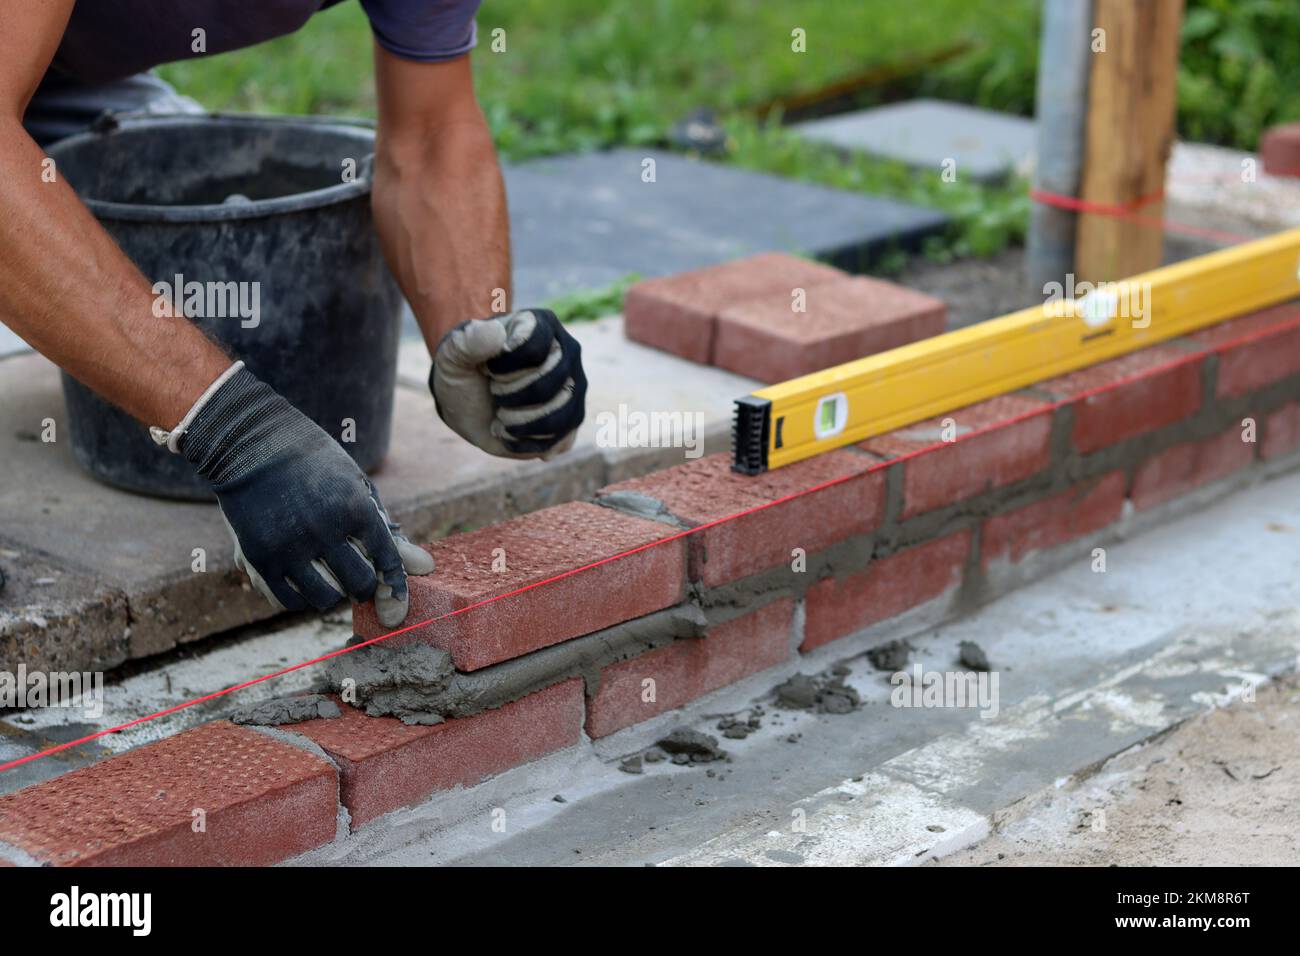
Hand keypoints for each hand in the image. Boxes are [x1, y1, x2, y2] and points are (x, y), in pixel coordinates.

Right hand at [181, 368, 433, 626]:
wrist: (252, 445)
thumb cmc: (316, 464)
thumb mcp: (358, 487)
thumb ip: (388, 530)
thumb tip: (428, 568)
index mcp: (354, 508)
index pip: (388, 561)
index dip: (396, 584)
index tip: (396, 597)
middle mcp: (323, 530)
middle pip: (359, 585)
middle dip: (365, 589)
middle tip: (360, 583)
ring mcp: (289, 546)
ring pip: (325, 599)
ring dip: (335, 597)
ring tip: (332, 582)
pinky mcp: (259, 559)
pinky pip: (290, 600)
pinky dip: (303, 599)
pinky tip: (307, 583)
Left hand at [430, 309, 586, 458]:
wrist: (468, 401)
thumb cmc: (463, 371)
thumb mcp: (452, 355)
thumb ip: (467, 342)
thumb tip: (496, 335)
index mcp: (543, 325)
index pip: (534, 352)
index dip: (504, 369)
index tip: (486, 368)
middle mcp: (568, 353)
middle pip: (545, 388)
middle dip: (507, 398)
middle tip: (494, 391)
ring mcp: (574, 386)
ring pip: (556, 418)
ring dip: (517, 424)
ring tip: (501, 415)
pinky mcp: (573, 418)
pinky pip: (559, 440)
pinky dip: (525, 442)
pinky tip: (510, 432)